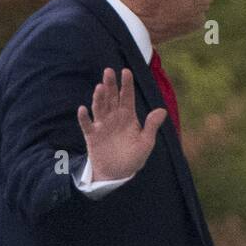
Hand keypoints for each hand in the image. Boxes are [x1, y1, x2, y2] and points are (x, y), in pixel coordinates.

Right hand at [76, 68, 168, 182]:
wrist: (117, 174)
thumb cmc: (133, 157)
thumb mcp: (146, 143)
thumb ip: (151, 126)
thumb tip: (162, 110)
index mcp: (128, 116)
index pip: (127, 96)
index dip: (126, 84)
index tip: (126, 71)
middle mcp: (114, 117)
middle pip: (111, 97)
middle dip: (110, 85)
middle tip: (108, 71)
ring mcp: (102, 125)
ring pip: (99, 107)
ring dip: (98, 97)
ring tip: (99, 87)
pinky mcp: (92, 136)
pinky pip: (87, 125)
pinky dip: (84, 118)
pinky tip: (82, 109)